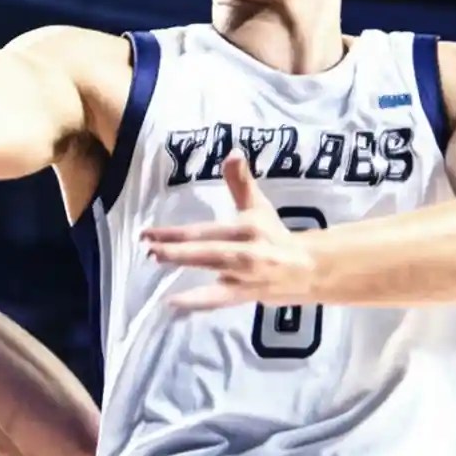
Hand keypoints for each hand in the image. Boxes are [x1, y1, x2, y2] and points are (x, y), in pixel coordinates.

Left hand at [142, 151, 317, 310]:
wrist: (308, 270)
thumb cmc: (274, 235)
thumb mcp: (258, 207)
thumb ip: (241, 182)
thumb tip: (232, 153)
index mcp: (247, 229)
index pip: (204, 231)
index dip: (175, 232)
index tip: (147, 231)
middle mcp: (246, 253)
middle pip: (205, 251)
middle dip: (174, 250)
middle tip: (147, 247)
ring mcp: (245, 277)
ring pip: (210, 272)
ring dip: (183, 267)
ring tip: (155, 262)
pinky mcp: (245, 296)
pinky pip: (218, 300)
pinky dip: (196, 302)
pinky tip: (172, 302)